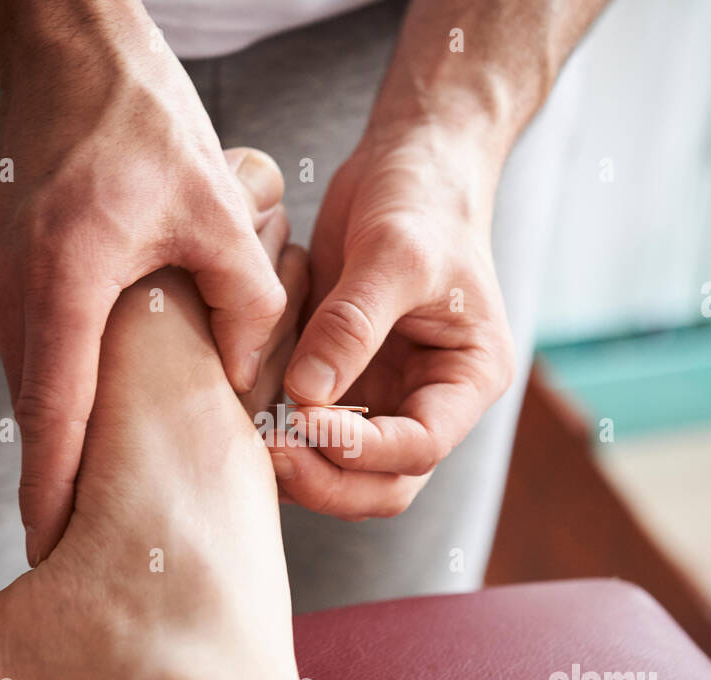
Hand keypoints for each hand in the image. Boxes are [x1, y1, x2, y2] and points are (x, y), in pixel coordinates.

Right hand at [0, 1, 285, 564]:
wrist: (70, 53)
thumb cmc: (144, 122)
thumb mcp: (219, 210)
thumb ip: (247, 302)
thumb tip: (255, 379)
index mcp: (66, 273)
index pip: (54, 407)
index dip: (53, 484)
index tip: (51, 544)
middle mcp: (15, 283)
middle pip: (34, 408)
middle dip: (54, 478)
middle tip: (84, 541)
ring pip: (30, 380)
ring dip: (60, 433)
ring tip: (97, 487)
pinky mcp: (1, 267)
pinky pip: (30, 347)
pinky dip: (59, 386)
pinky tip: (98, 406)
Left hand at [275, 125, 514, 518]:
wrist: (406, 163)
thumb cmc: (421, 199)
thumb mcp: (393, 252)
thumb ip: (353, 323)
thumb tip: (307, 394)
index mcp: (467, 379)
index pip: (422, 446)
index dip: (364, 449)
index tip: (307, 418)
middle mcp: (429, 402)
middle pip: (384, 485)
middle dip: (327, 477)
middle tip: (270, 447)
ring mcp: (384, 398)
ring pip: (343, 473)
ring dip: (299, 466)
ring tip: (250, 433)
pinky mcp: (341, 384)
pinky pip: (309, 434)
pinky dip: (280, 435)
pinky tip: (243, 410)